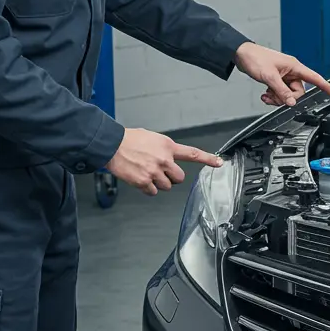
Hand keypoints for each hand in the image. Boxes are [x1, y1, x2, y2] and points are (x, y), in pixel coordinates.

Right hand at [106, 128, 222, 195]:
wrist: (111, 145)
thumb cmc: (129, 139)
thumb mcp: (152, 138)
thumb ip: (164, 148)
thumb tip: (169, 156)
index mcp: (167, 146)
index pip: (192, 153)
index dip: (207, 159)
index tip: (218, 163)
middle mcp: (164, 160)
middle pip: (179, 178)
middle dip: (171, 177)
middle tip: (160, 171)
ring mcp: (154, 172)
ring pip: (166, 186)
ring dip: (159, 183)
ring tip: (146, 172)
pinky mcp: (143, 182)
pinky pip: (153, 192)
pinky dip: (147, 189)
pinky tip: (140, 179)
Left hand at [234, 42, 329, 106]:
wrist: (241, 54)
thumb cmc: (255, 58)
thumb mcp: (269, 77)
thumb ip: (282, 91)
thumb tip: (292, 102)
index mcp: (294, 67)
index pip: (315, 78)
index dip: (327, 87)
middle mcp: (291, 71)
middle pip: (298, 92)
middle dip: (286, 97)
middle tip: (274, 95)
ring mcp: (284, 75)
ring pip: (288, 94)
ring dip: (278, 97)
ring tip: (267, 94)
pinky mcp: (277, 79)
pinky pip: (281, 92)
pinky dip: (274, 95)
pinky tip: (265, 93)